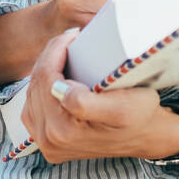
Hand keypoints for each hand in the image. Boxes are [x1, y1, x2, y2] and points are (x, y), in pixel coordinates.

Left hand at [20, 28, 178, 163]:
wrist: (147, 136)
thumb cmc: (139, 116)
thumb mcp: (122, 107)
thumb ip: (85, 102)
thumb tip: (58, 88)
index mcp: (63, 130)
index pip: (46, 77)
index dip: (56, 50)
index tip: (73, 35)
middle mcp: (49, 140)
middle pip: (36, 85)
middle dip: (50, 56)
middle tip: (69, 39)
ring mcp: (46, 143)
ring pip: (32, 94)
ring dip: (45, 70)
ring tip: (63, 54)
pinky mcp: (48, 142)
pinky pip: (33, 107)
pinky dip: (41, 88)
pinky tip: (54, 76)